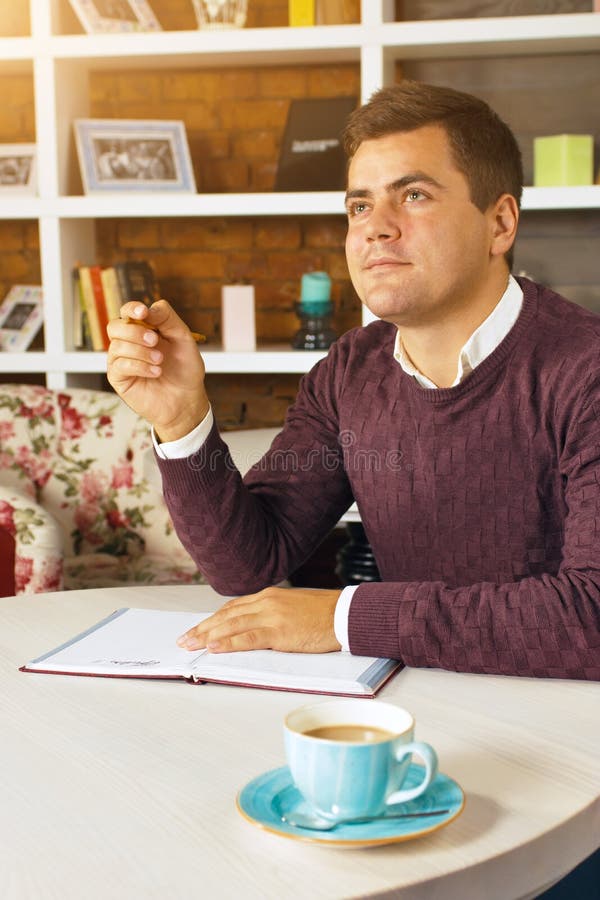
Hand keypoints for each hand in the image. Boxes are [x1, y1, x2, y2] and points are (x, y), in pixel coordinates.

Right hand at [106, 299, 209, 440]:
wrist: (187, 399)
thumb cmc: (185, 368)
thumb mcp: (183, 338)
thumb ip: (167, 319)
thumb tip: (148, 308)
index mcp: (143, 328)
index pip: (127, 311)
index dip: (132, 308)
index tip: (144, 313)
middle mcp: (128, 342)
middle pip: (115, 326)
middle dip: (134, 331)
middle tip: (155, 341)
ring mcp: (121, 360)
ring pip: (117, 346)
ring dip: (140, 352)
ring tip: (160, 361)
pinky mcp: (118, 378)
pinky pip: (119, 365)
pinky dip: (139, 366)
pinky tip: (156, 372)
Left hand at [177, 587, 342, 653]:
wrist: (345, 613)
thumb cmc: (324, 613)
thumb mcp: (293, 607)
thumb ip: (273, 613)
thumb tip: (254, 627)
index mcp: (269, 596)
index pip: (232, 608)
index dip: (212, 620)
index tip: (197, 629)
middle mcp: (266, 602)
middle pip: (226, 616)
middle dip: (202, 628)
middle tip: (184, 640)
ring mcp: (272, 616)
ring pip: (232, 626)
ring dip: (208, 636)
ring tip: (191, 645)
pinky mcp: (280, 631)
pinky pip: (248, 638)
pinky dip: (229, 643)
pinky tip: (214, 648)